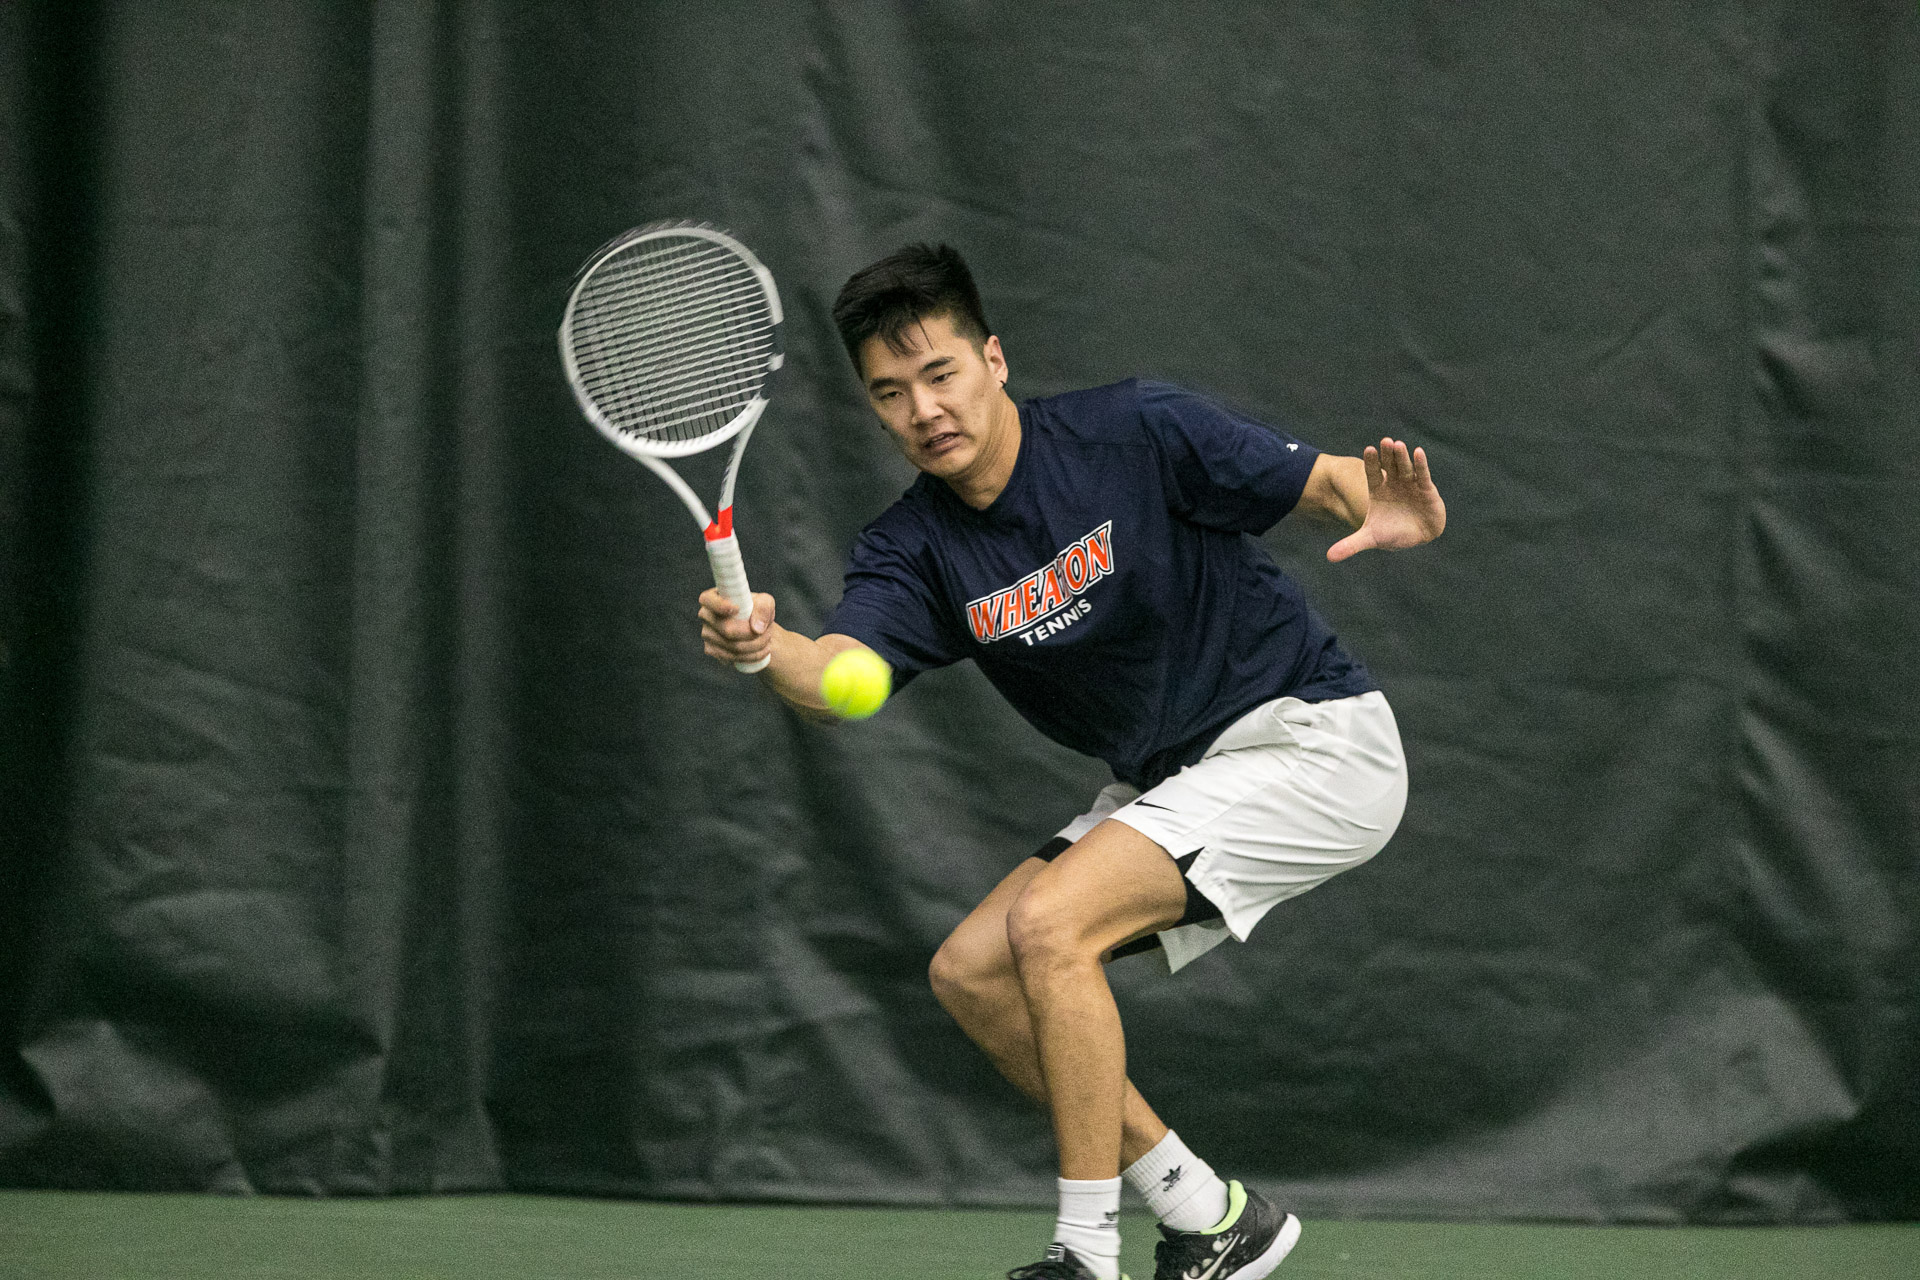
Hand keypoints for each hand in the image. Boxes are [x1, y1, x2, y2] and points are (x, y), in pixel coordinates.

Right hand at [699, 588, 776, 667]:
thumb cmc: (757, 609)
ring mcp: (706, 634)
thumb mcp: (765, 602)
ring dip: (756, 645)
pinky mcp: (711, 650)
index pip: (707, 599)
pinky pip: (731, 657)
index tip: (737, 609)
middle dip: (752, 634)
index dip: (720, 606)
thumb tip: (756, 629)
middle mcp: (705, 615)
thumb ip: (763, 608)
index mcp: (713, 597)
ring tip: (767, 639)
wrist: (755, 627)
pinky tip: (760, 650)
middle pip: (727, 629)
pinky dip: (750, 656)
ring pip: (732, 646)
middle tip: (767, 631)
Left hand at [1327, 438, 1445, 562]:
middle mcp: (1394, 483)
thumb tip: (1329, 558)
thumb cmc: (1392, 533)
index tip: (1368, 449)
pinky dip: (1421, 464)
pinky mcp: (1426, 489)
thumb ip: (1351, 544)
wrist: (1416, 537)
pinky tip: (1418, 452)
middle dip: (1388, 454)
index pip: (1373, 473)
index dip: (1372, 462)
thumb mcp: (1370, 538)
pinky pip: (1422, 475)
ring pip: (1405, 467)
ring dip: (1402, 456)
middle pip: (1389, 466)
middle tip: (1385, 441)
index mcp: (1379, 490)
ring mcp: (1410, 484)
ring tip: (1398, 444)